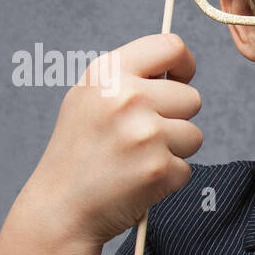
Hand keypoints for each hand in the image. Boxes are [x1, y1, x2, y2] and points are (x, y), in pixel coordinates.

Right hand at [21, 33, 202, 246]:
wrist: (61, 208)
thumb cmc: (79, 153)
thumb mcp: (89, 99)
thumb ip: (130, 78)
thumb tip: (177, 68)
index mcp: (108, 73)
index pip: (171, 46)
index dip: (183, 65)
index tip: (178, 80)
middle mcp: (127, 98)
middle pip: (192, 98)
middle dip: (176, 119)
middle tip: (140, 138)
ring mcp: (145, 133)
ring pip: (194, 135)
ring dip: (174, 151)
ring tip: (136, 160)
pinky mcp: (159, 168)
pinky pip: (187, 168)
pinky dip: (168, 179)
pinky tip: (137, 181)